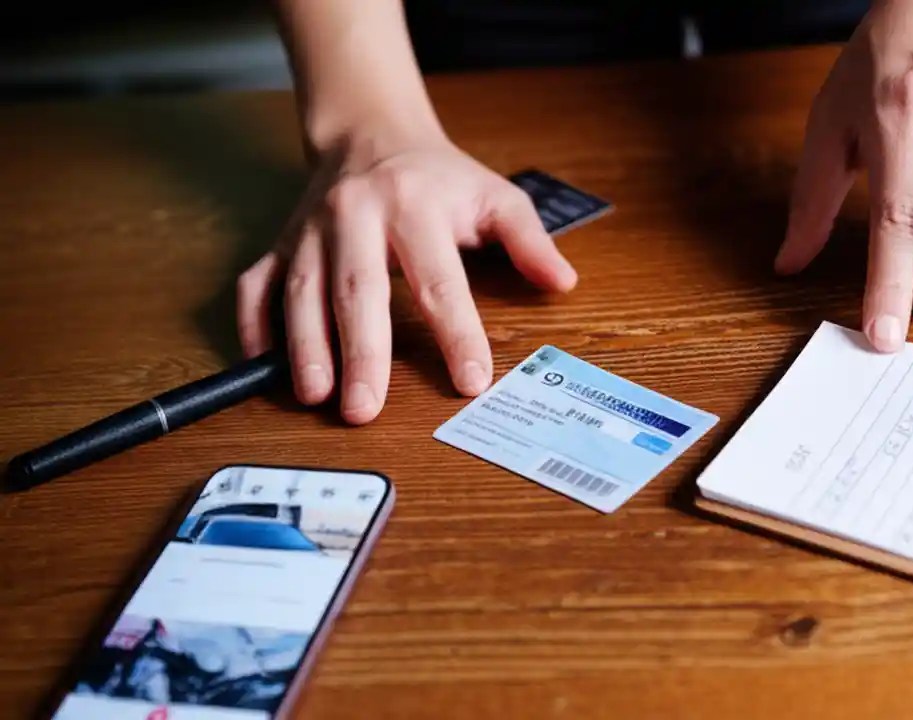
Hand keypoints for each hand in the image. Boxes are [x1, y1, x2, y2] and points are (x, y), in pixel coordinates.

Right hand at [236, 133, 576, 423]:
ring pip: (302, 291)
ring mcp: (311, 230)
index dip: (456, 332)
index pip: (439, 279)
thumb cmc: (439, 177)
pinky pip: (257, 284)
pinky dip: (254, 325)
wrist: (370, 131)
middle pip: (357, 290)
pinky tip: (263, 365)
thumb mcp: (494, 196)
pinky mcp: (281, 242)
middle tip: (365, 408)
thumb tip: (563, 282)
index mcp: (414, 204)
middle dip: (361, 352)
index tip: (469, 381)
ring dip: (305, 347)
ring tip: (315, 396)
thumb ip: (529, 241)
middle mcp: (355, 214)